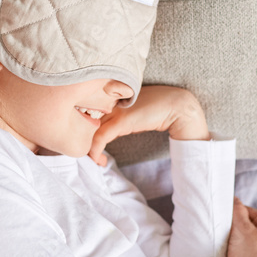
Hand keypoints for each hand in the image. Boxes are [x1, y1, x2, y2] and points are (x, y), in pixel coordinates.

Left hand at [88, 85, 209, 164]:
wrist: (176, 105)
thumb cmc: (156, 107)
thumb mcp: (132, 112)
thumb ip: (119, 118)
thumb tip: (109, 132)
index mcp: (110, 96)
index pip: (87, 112)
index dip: (83, 129)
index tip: (86, 143)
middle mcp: (109, 101)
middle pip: (84, 120)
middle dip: (81, 139)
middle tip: (84, 154)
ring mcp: (114, 110)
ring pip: (89, 129)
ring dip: (87, 148)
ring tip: (93, 161)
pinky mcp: (120, 121)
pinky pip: (100, 137)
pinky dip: (95, 150)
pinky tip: (98, 160)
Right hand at [227, 198, 256, 256]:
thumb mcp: (240, 230)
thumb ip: (237, 212)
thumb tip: (235, 200)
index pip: (251, 213)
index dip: (235, 216)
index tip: (223, 223)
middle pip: (255, 231)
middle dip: (240, 234)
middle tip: (226, 240)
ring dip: (244, 250)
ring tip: (232, 256)